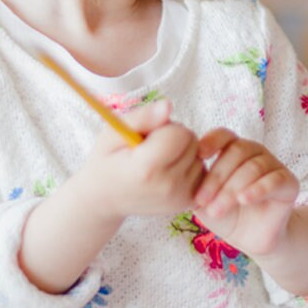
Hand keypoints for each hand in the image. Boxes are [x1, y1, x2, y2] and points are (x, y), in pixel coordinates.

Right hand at [82, 99, 204, 220]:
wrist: (105, 200)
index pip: (180, 133)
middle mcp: (168, 186)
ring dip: (182, 153)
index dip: (165, 128)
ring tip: (157, 161)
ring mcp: (180, 197)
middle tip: (151, 149)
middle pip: (192, 142)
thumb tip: (168, 105)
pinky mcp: (188, 202)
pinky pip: (202, 170)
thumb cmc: (108, 162)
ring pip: (199, 155)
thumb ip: (142, 117)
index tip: (147, 137)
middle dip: (175, 138)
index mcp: (147, 169)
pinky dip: (188, 166)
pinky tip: (168, 172)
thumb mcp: (112, 134)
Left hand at [192, 129, 298, 256]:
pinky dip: (258, 188)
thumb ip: (194, 183)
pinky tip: (244, 199)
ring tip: (217, 210)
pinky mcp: (289, 183)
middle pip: (238, 151)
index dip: (212, 141)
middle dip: (217, 177)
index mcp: (235, 150)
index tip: (199, 155)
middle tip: (202, 201)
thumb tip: (176, 168)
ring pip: (253, 167)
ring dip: (231, 189)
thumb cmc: (227, 215)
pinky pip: (274, 180)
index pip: (225, 135)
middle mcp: (256, 153)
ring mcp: (274, 166)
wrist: (252, 240)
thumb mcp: (205, 200)